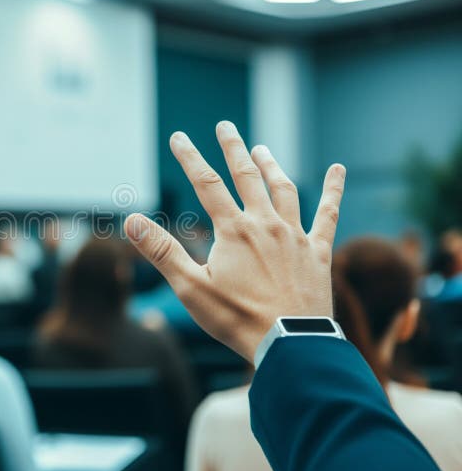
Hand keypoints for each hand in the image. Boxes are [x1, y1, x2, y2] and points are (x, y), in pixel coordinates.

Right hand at [125, 121, 345, 361]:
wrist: (290, 343)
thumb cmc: (237, 318)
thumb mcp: (190, 287)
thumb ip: (162, 251)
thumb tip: (132, 221)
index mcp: (233, 231)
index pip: (206, 184)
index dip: (190, 158)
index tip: (180, 137)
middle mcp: (265, 224)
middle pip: (247, 176)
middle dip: (233, 149)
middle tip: (225, 126)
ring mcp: (295, 236)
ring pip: (283, 189)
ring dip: (271, 166)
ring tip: (262, 148)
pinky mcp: (318, 251)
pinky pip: (328, 214)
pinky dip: (333, 190)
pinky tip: (338, 170)